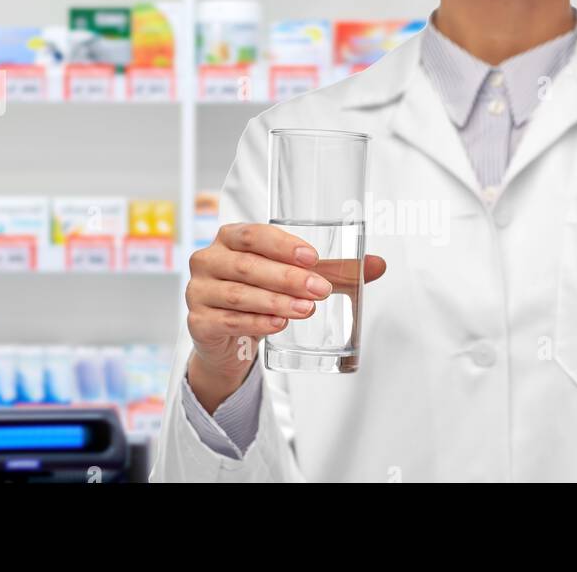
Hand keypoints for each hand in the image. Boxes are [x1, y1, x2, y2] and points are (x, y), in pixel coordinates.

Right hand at [186, 223, 386, 411]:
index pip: (253, 235)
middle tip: (320, 290)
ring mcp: (198, 292)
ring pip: (239, 294)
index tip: (312, 257)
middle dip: (288, 278)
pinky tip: (279, 324)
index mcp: (229, 239)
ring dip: (276, 301)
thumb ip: (333, 270)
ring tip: (306, 309)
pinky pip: (228, 320)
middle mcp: (208, 260)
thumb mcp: (294, 280)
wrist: (228, 342)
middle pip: (247, 265)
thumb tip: (378, 264)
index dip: (282, 245)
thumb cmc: (260, 296)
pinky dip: (256, 322)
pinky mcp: (198, 322)